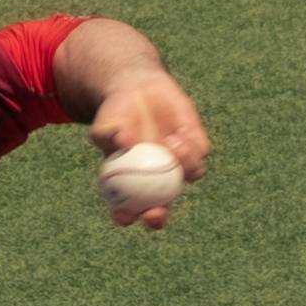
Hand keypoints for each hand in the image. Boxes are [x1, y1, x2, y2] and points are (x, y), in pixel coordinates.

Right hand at [85, 58, 209, 223]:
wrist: (136, 89)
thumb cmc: (115, 113)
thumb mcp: (106, 124)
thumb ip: (109, 135)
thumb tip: (122, 143)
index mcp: (131, 184)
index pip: (127, 209)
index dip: (125, 216)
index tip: (124, 215)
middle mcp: (158, 180)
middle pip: (161, 207)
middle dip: (158, 215)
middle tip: (155, 209)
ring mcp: (179, 165)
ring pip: (188, 176)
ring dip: (183, 165)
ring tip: (172, 142)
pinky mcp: (196, 145)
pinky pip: (199, 152)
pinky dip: (192, 146)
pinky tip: (179, 133)